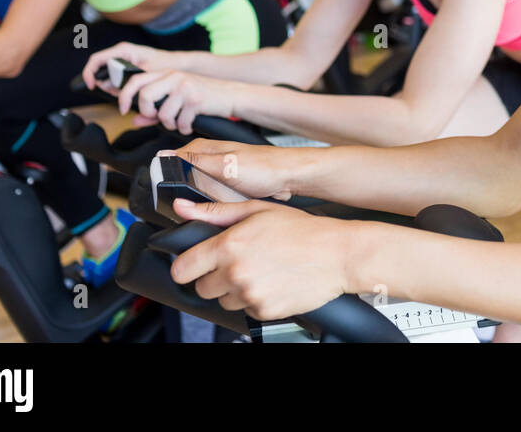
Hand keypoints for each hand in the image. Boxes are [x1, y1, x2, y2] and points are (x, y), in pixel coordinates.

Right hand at [81, 42, 175, 92]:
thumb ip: (125, 79)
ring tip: (128, 92)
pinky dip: (119, 86)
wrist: (178, 65)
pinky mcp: (126, 67)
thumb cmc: (165, 66)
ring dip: (112, 87)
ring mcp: (123, 60)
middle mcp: (121, 53)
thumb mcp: (145, 74)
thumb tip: (107, 85)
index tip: (91, 86)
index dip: (89, 73)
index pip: (96, 59)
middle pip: (100, 69)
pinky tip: (131, 91)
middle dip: (103, 83)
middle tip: (117, 93)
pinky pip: (115, 77)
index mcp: (123, 50)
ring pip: (107, 75)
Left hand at [118, 69, 240, 131]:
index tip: (123, 109)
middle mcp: (175, 77)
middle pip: (145, 95)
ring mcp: (185, 87)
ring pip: (162, 113)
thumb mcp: (177, 98)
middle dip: (147, 112)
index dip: (124, 96)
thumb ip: (154, 108)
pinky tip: (190, 123)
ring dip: (170, 124)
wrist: (231, 95)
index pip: (136, 80)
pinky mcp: (196, 99)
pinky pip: (180, 121)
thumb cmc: (203, 97)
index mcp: (167, 74)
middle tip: (156, 118)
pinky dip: (184, 128)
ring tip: (179, 121)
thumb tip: (135, 119)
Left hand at [169, 198, 351, 322]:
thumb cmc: (302, 230)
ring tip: (261, 271)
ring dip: (234, 290)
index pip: (182, 269)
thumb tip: (182, 208)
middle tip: (239, 263)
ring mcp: (250, 295)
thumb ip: (215, 212)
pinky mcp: (264, 311)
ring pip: (224, 301)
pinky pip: (247, 311)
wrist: (338, 254)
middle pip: (202, 288)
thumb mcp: (258, 210)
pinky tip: (273, 282)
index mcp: (229, 245)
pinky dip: (255, 300)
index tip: (197, 264)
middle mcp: (236, 273)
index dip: (187, 266)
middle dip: (215, 277)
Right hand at [173, 138, 301, 199]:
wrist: (289, 177)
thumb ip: (193, 162)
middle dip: (184, 194)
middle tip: (195, 204)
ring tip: (212, 205)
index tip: (167, 195)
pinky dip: (214, 204)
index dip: (165, 179)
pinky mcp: (226, 185)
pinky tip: (220, 209)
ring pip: (196, 192)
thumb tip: (163, 156)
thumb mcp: (224, 165)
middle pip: (181, 180)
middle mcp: (208, 159)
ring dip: (200, 201)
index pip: (170, 162)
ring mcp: (217, 173)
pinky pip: (211, 198)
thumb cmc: (263, 167)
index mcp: (202, 149)